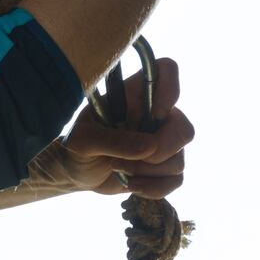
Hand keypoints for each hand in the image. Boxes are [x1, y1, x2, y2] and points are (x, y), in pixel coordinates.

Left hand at [35, 56, 192, 199]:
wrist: (76, 173)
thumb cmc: (77, 146)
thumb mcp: (83, 140)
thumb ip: (112, 140)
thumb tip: (150, 147)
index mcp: (135, 94)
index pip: (167, 71)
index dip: (171, 88)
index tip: (155, 115)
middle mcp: (155, 114)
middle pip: (183, 128)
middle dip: (160, 151)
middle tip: (131, 159)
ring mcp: (162, 141)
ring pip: (179, 159)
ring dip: (148, 172)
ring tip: (120, 169)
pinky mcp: (163, 167)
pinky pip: (176, 180)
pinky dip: (154, 188)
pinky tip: (132, 185)